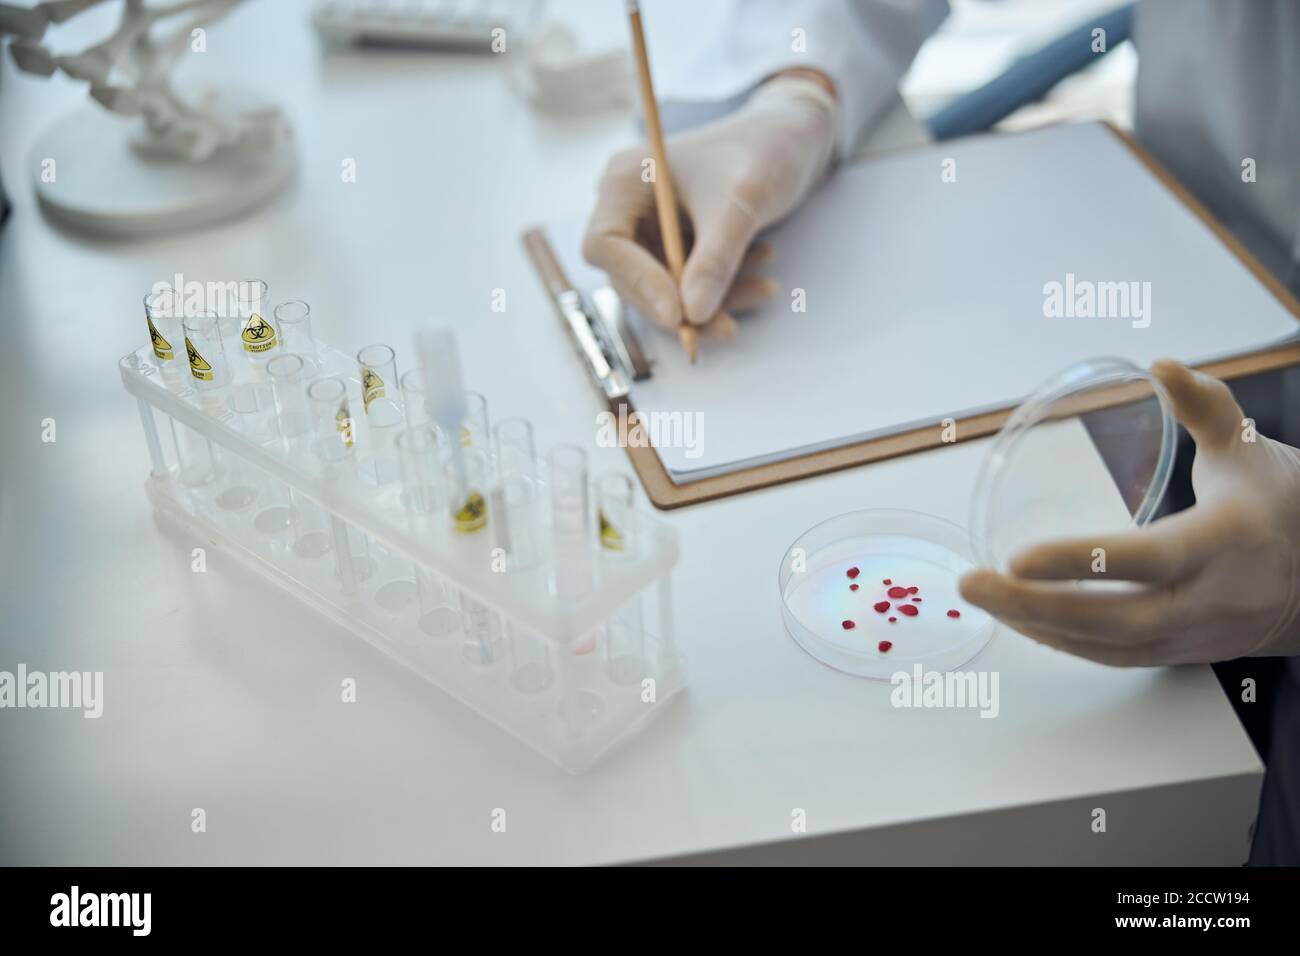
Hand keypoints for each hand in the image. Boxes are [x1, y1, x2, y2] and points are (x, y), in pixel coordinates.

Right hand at [582, 74, 836, 337]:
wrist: (794, 139)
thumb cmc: (763, 152)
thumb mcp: (741, 204)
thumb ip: (715, 258)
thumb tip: (691, 314)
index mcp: (624, 183)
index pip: (606, 245)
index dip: (638, 283)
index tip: (679, 313)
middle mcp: (629, 208)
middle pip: (633, 278)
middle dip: (682, 307)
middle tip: (727, 326)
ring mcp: (652, 230)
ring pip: (667, 290)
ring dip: (712, 303)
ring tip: (765, 290)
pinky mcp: (678, 246)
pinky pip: (690, 285)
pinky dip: (724, 290)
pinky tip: (763, 278)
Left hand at [960, 361, 1299, 665]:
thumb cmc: (1280, 504)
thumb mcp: (1250, 449)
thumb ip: (1206, 406)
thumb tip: (1162, 364)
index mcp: (1227, 542)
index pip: (1146, 559)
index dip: (1081, 561)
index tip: (1017, 555)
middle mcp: (1211, 598)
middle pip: (1114, 618)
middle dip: (1034, 605)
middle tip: (972, 582)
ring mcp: (1196, 635)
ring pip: (1108, 647)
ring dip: (1037, 626)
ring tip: (982, 596)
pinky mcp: (1182, 654)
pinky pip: (1115, 658)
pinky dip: (1064, 642)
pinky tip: (1022, 619)